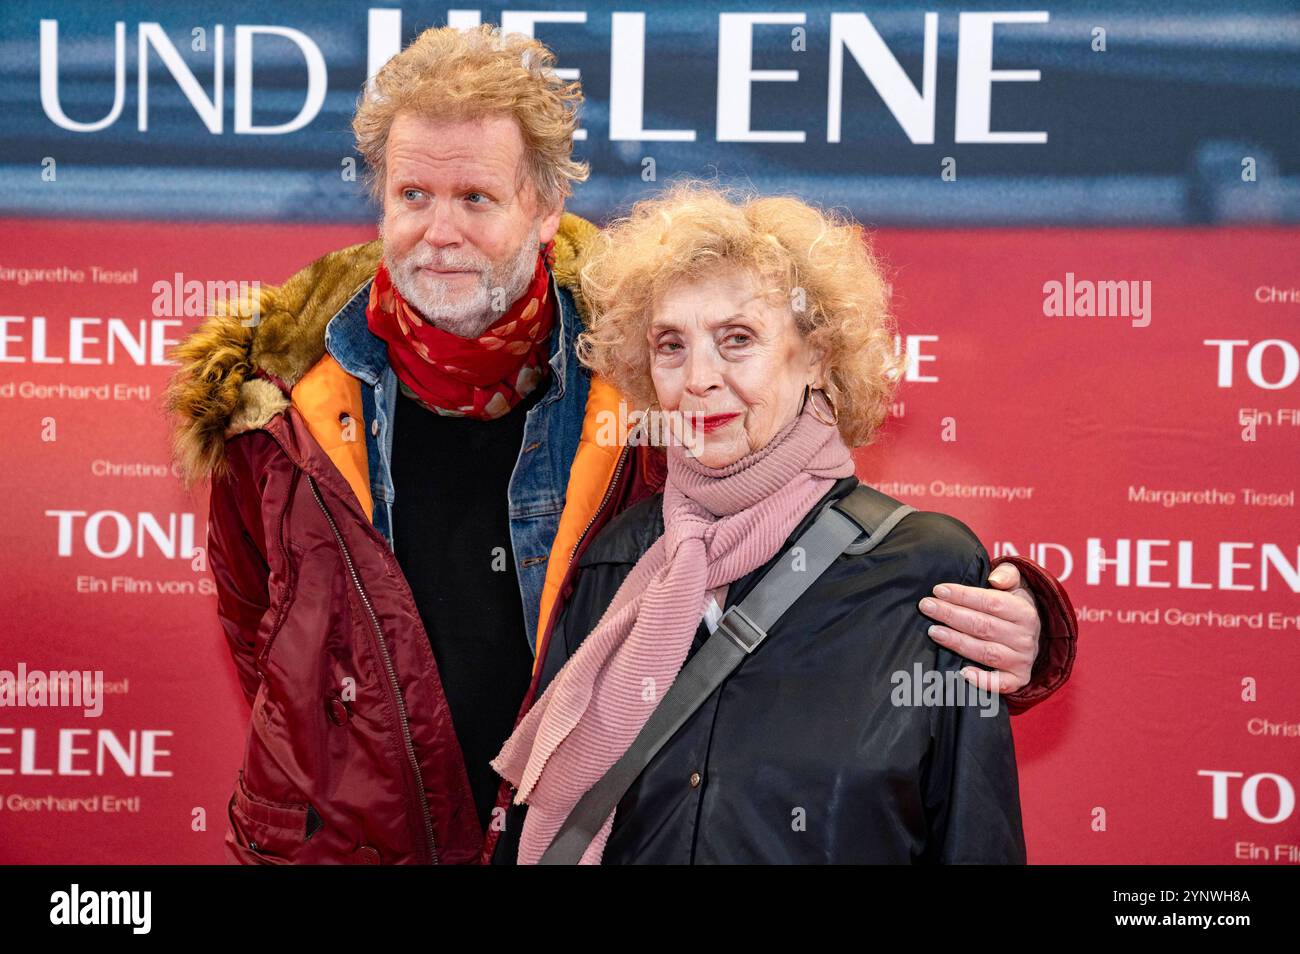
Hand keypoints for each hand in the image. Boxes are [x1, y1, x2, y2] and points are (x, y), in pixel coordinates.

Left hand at [918, 562, 1040, 693]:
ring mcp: (1021, 660)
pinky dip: (982, 680)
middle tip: (926, 606)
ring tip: (933, 631)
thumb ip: (1007, 574)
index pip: (991, 602)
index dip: (963, 596)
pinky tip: (962, 672)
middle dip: (951, 615)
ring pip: (985, 652)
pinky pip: (1000, 683)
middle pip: (983, 626)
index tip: (938, 590)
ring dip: (957, 642)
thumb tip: (995, 579)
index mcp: (1024, 612)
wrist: (1036, 637)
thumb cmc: (1014, 607)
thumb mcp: (1017, 585)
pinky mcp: (1017, 679)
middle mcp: (1025, 638)